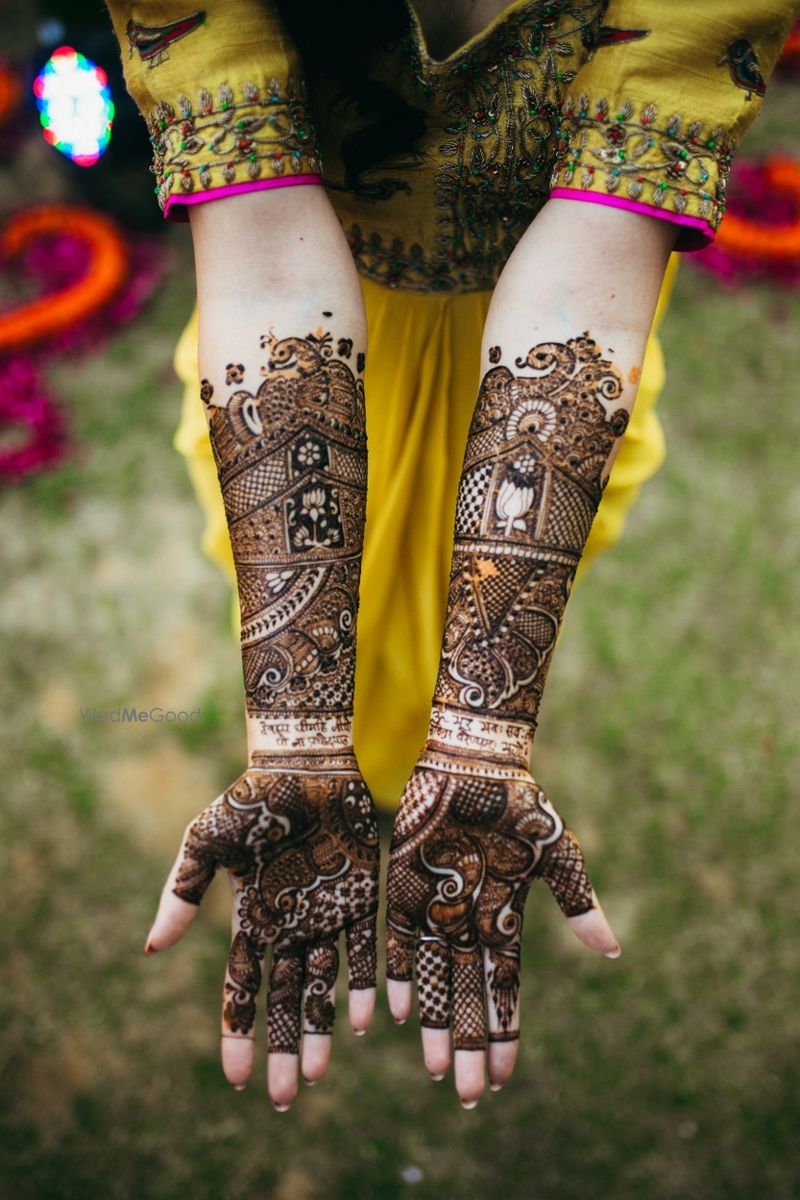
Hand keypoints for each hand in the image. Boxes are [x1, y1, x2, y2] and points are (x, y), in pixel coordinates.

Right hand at [144, 762, 378, 1107]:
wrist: (305, 764)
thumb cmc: (251, 799)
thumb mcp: (205, 842)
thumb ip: (181, 892)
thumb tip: (151, 949)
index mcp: (251, 918)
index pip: (241, 988)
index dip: (238, 1032)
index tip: (237, 1078)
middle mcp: (290, 925)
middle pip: (283, 998)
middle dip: (280, 1048)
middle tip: (280, 1098)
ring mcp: (326, 914)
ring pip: (322, 985)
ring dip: (319, 1029)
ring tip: (315, 1075)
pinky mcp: (361, 896)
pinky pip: (364, 949)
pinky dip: (365, 984)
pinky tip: (366, 1020)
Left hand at [385, 751, 619, 1105]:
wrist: (473, 761)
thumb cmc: (521, 804)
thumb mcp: (557, 853)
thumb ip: (579, 903)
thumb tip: (612, 952)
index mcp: (506, 919)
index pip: (505, 989)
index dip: (506, 1033)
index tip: (505, 1079)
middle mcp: (467, 922)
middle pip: (467, 996)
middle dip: (469, 1045)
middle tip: (468, 1096)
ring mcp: (434, 907)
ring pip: (432, 978)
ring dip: (434, 1023)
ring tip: (435, 1070)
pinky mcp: (404, 887)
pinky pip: (397, 940)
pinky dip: (396, 975)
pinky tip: (395, 1014)